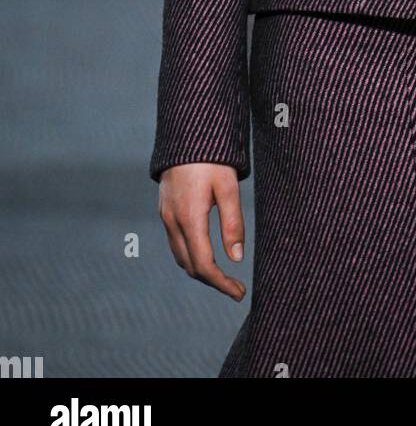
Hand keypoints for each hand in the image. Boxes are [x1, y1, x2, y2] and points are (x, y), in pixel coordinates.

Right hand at [158, 163, 245, 299]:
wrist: (186, 131)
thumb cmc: (212, 157)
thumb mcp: (228, 187)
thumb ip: (232, 223)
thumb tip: (236, 258)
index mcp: (189, 217)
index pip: (203, 264)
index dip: (222, 283)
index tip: (239, 293)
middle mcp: (172, 220)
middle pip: (190, 266)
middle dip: (213, 281)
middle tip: (236, 287)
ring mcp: (165, 215)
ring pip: (180, 256)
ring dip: (200, 270)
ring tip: (224, 274)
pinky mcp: (165, 208)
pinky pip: (175, 242)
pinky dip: (190, 255)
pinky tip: (206, 253)